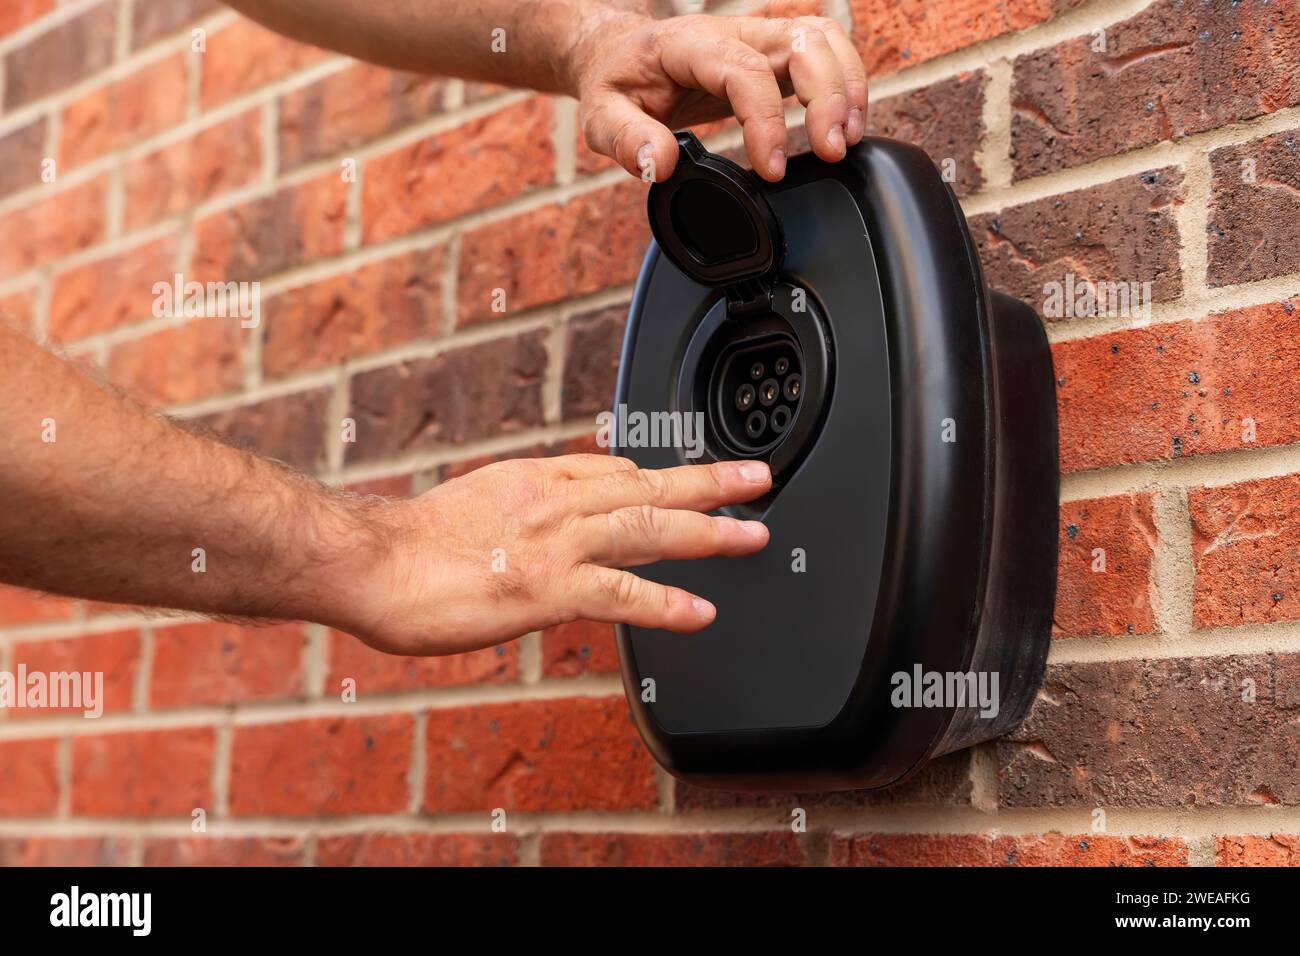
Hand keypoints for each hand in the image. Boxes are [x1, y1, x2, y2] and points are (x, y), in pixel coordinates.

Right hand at [335, 454, 772, 654]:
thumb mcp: (474, 506)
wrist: (371, 561)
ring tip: (754, 535)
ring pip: (649, 528)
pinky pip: (623, 594)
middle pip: (648, 486)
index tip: (693, 480)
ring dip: (710, 530)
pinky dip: (667, 603)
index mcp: (534, 480)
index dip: (661, 478)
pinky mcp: (548, 587)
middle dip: (710, 483)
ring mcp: (556, 541)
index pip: (614, 471)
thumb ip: (519, 513)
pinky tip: (701, 613)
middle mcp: (554, 500)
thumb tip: (544, 534)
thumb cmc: (407, 545)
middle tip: (758, 480)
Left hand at [569, 7, 867, 181]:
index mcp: (690, 44)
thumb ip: (626, 140)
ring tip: (847, 140)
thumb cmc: (618, 82)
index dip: (767, 119)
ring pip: (823, 40)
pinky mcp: (774, 54)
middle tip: (832, 151)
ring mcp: (759, 38)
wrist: (621, 54)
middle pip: (801, 44)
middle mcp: (733, 32)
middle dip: (827, 96)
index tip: (771, 168)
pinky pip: (824, 52)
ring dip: (846, 86)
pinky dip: (845, 83)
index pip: (744, 70)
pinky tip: (846, 124)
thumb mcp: (600, 115)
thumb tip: (660, 165)